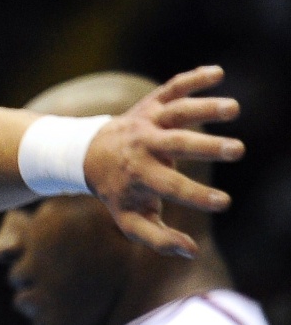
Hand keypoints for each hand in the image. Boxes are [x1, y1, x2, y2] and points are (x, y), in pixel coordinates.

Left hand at [85, 65, 243, 257]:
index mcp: (138, 175)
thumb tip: (190, 252)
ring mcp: (147, 121)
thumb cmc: (118, 191)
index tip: (224, 202)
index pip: (169, 187)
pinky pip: (172, 87)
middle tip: (238, 150)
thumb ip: (157, 238)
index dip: (196, 195)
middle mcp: (142, 145)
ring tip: (234, 109)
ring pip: (175, 111)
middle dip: (206, 146)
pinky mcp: (152, 103)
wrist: (87, 153)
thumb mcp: (130, 218)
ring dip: (203, 107)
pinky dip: (192, 78)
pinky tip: (217, 72)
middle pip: (175, 144)